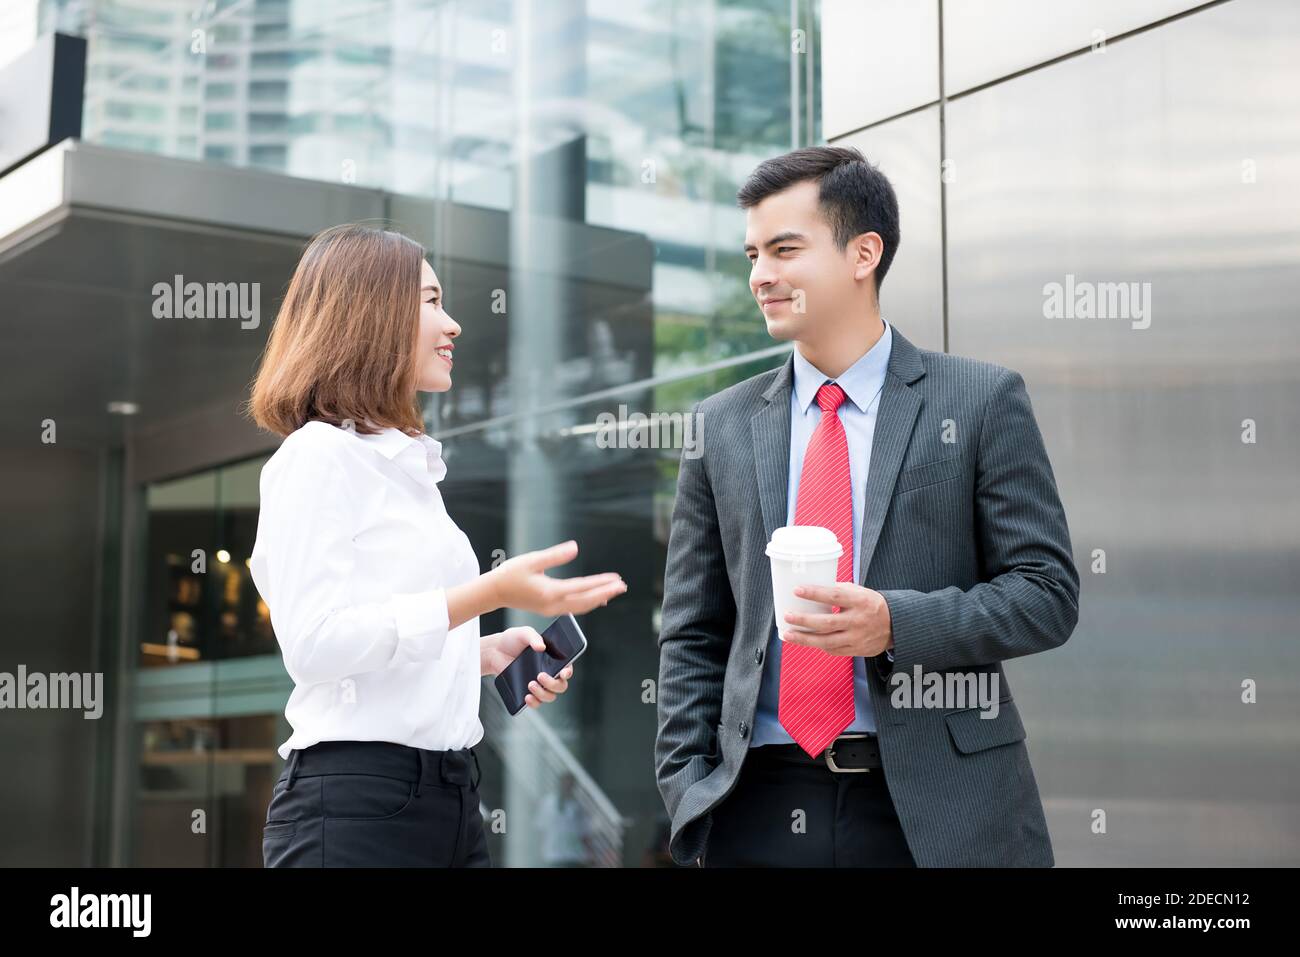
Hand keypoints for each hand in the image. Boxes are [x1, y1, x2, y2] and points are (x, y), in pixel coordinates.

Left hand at [480, 627, 573, 706]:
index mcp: (553, 658)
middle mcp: (549, 673)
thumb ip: (534, 637)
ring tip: (530, 684)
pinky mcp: (528, 692)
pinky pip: (537, 703)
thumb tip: (541, 647)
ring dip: (543, 694)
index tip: (563, 673)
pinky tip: (527, 697)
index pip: (567, 667)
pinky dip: (534, 703)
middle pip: (561, 685)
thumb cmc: (513, 640)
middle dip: (553, 684)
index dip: (568, 672)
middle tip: (540, 676)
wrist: (495, 651)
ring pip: (550, 696)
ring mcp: (539, 684)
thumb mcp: (524, 633)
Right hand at [487, 540, 626, 616]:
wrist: (495, 592)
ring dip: (600, 598)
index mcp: (549, 592)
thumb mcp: (532, 560)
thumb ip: (555, 555)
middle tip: (623, 586)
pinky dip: (589, 603)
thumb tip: (575, 548)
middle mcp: (552, 604)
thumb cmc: (511, 573)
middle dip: (606, 593)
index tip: (616, 579)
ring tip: (616, 590)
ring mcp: (551, 609)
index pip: (581, 588)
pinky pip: (575, 608)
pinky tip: (599, 599)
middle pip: (586, 601)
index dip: (600, 583)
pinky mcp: (549, 609)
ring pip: (582, 607)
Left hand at [780, 583, 893, 657]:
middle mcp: (858, 620)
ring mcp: (857, 638)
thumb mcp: (859, 592)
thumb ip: (839, 591)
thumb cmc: (871, 604)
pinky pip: (832, 650)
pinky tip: (805, 640)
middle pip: (827, 622)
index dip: (815, 593)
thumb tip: (811, 589)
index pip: (834, 596)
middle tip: (787, 616)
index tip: (797, 590)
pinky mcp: (856, 650)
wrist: (895, 626)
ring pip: (827, 641)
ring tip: (787, 634)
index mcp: (860, 601)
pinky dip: (818, 645)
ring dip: (804, 639)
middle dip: (804, 621)